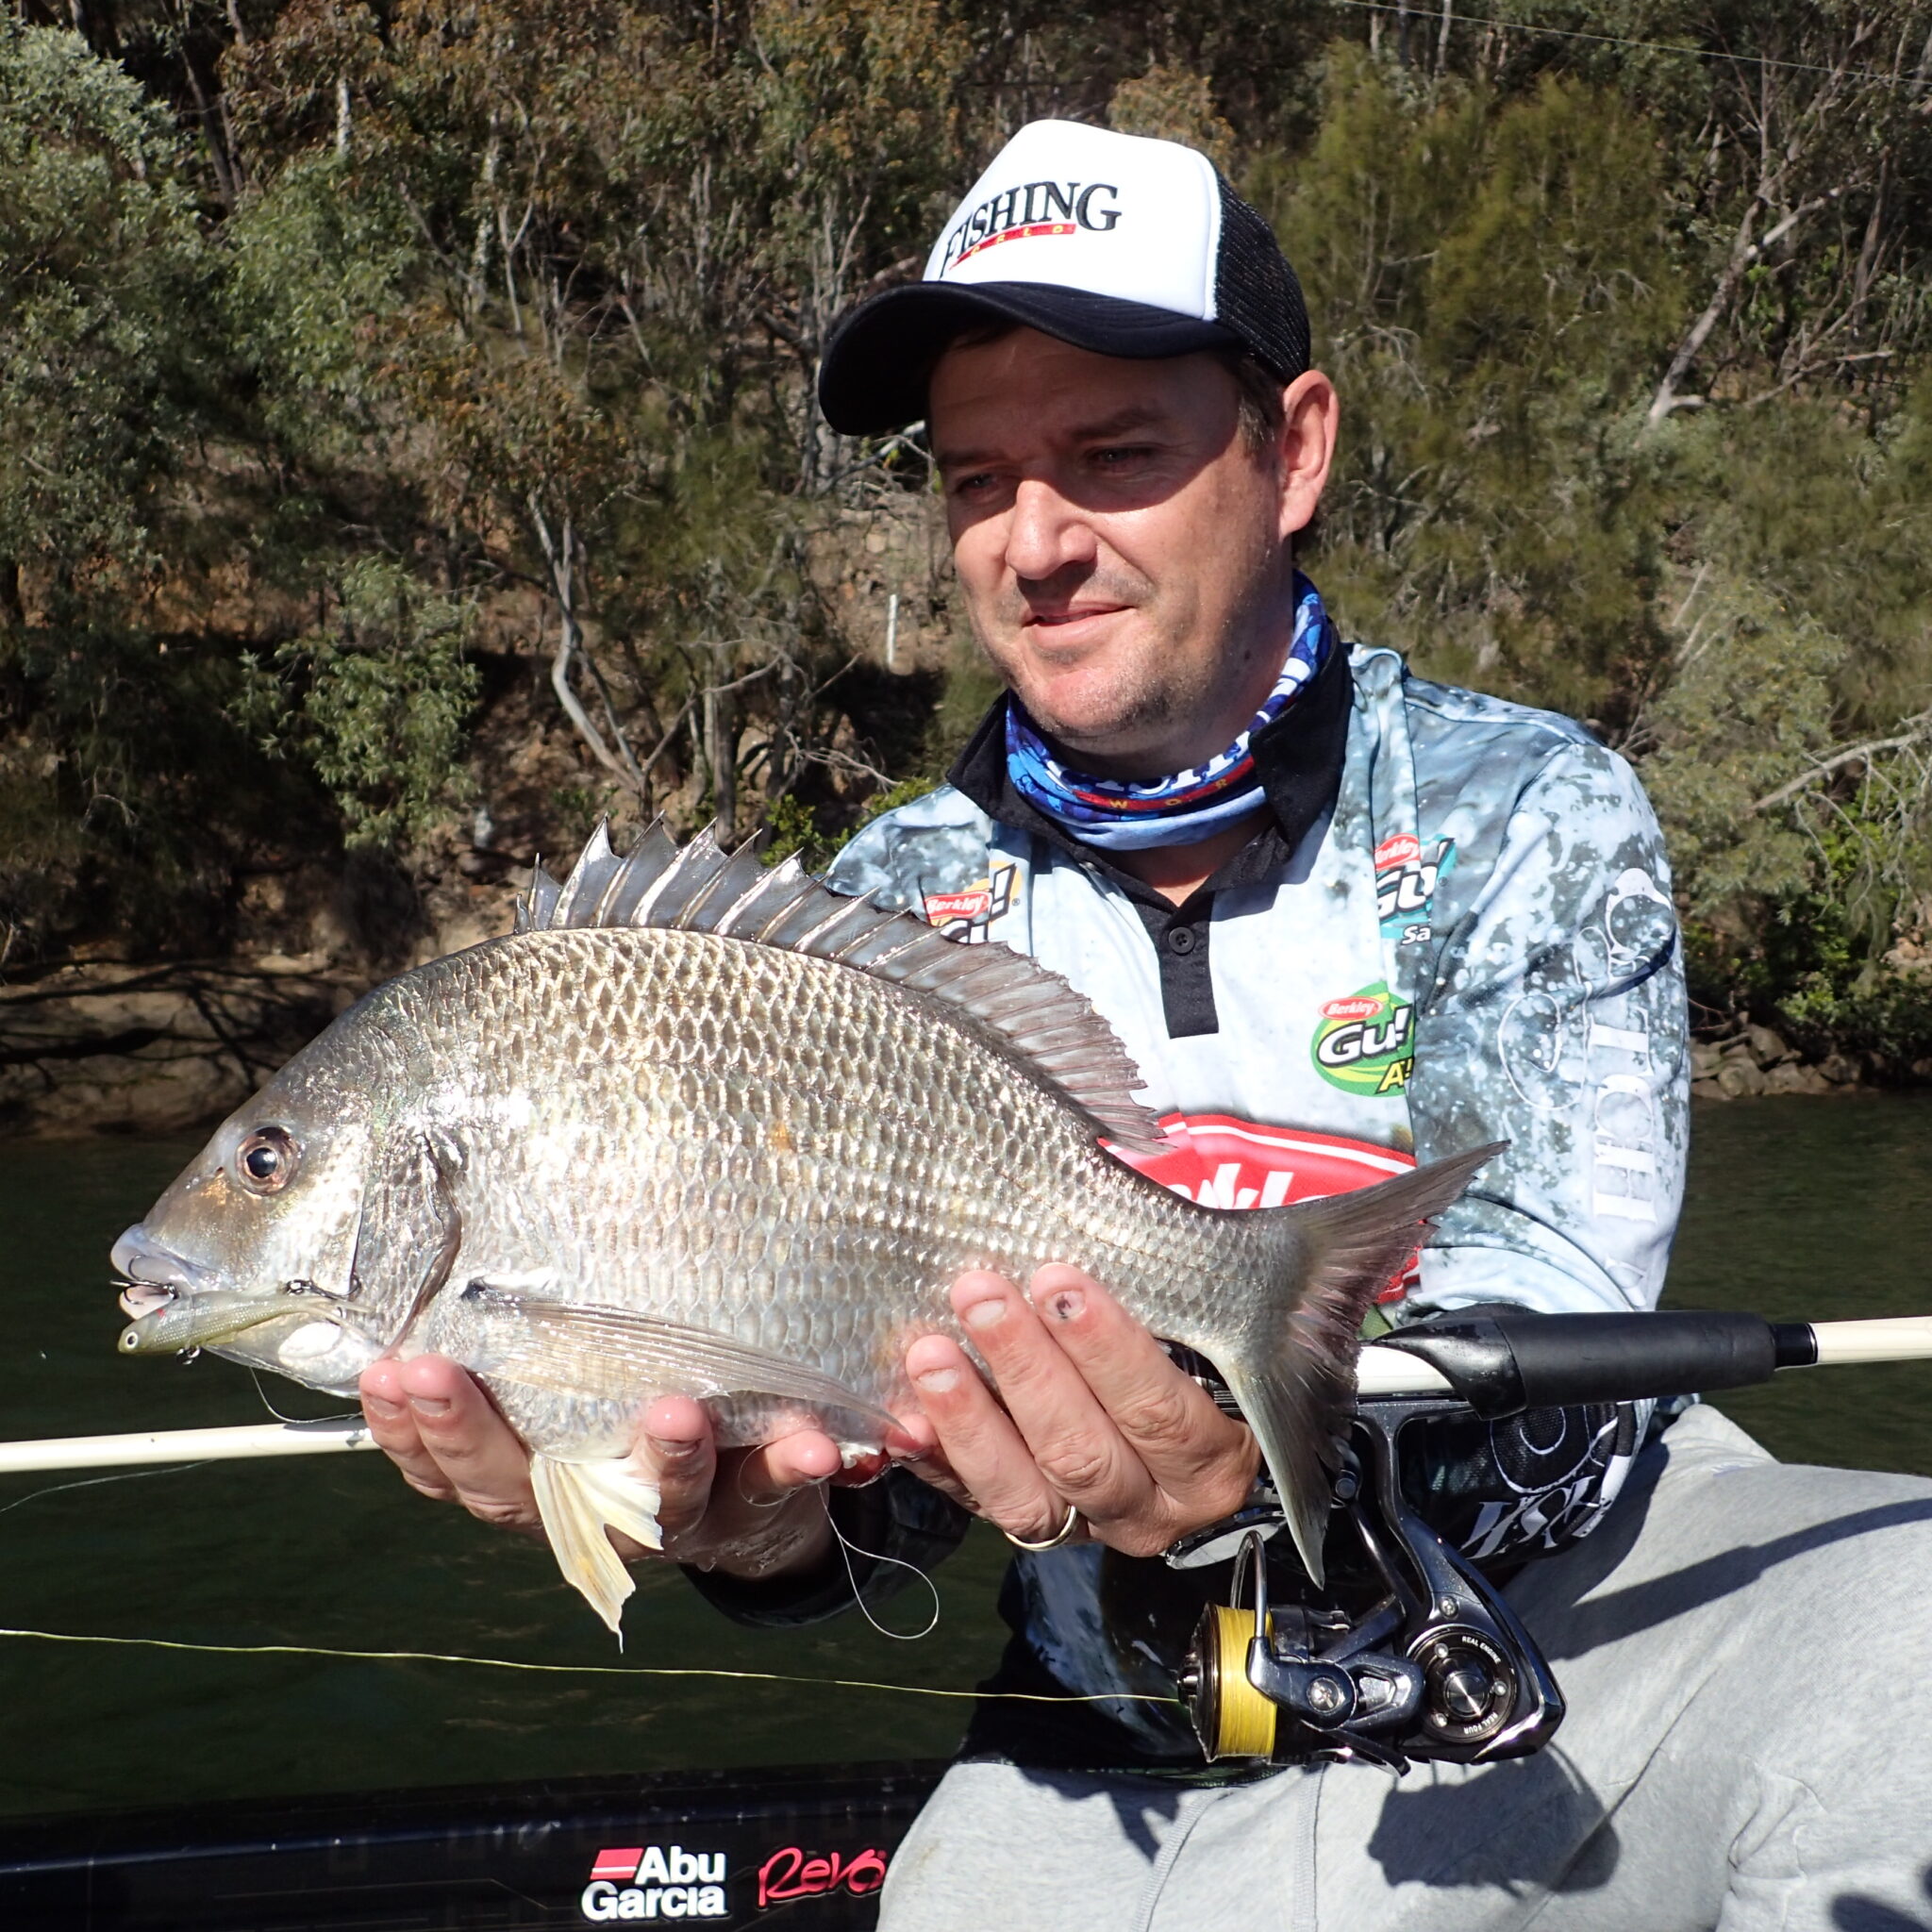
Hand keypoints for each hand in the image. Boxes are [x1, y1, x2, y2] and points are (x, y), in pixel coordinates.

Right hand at [358, 1356, 846, 1579]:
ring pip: (654, 1500)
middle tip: (436, 1375)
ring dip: (663, 1456)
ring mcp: (671, 1516)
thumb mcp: (582, 1380)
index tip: (382, 1371)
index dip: (407, 1431)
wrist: (760, 1499)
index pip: (450, 1466)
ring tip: (672, 1409)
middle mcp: (591, 1508)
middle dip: (472, 1436)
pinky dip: (788, 1466)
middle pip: (516, 1491)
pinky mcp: (751, 1507)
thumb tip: (465, 1233)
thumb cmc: (641, 1411)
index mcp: (537, 1478)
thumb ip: (539, 1337)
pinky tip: (812, 1443)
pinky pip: (768, 1488)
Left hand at [893, 1264, 1259, 1558]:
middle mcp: (1152, 1510)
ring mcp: (1088, 1528)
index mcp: (1211, 1461)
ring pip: (1024, 1494)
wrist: (1179, 1435)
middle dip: (1025, 1369)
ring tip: (929, 1354)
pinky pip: (977, 1505)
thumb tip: (1107, 1210)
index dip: (1107, 1350)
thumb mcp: (1208, 1328)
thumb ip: (1177, 1294)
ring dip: (971, 1418)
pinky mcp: (1032, 1529)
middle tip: (979, 1294)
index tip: (1056, 1281)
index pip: (1159, 1412)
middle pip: (1083, 1451)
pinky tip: (906, 1421)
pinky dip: (938, 1463)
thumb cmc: (1196, 1355)